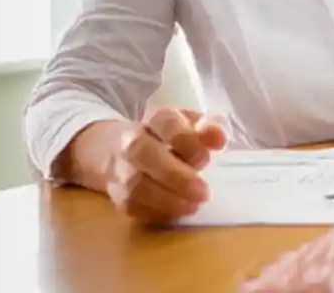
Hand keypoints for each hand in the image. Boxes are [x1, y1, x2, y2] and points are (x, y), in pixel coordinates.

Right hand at [106, 106, 227, 224]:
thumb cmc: (163, 138)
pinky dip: (155, 213)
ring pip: (136, 186)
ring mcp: (119, 168)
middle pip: (145, 154)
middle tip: (203, 192)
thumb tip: (219, 138)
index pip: (168, 124)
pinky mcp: (115, 193)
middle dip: (177, 177)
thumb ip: (206, 132)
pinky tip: (175, 213)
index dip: (189, 141)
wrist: (114, 150)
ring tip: (193, 206)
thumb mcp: (188, 127)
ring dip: (168, 201)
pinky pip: (132, 206)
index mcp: (156, 120)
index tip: (208, 157)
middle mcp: (131, 141)